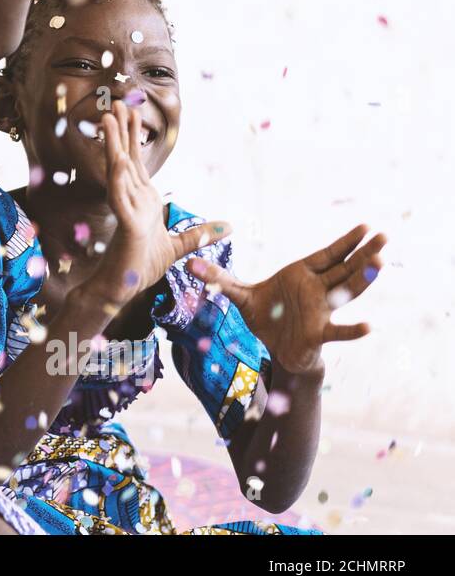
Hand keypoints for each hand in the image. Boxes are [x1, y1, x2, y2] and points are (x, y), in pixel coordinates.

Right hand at [88, 101, 229, 307]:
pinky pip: (120, 198)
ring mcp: (125, 209)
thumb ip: (199, 234)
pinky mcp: (124, 224)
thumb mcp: (179, 246)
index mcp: (140, 199)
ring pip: (118, 170)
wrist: (123, 288)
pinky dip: (118, 179)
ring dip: (113, 144)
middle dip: (121, 130)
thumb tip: (229, 226)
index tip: (130, 112)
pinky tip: (117, 160)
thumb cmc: (142, 265)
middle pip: (125, 157)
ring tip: (108, 118)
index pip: (135, 162)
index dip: (131, 136)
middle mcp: (130, 198)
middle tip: (116, 103)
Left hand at [188, 225, 386, 374]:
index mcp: (303, 275)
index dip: (347, 242)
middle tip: (386, 237)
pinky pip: (338, 331)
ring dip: (364, 279)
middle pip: (345, 269)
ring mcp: (322, 311)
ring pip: (347, 293)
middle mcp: (318, 290)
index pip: (329, 255)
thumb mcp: (239, 295)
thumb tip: (189, 264)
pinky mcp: (320, 333)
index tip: (366, 228)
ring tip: (381, 264)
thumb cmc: (265, 316)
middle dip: (365, 254)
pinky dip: (352, 330)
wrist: (275, 348)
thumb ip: (218, 278)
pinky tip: (368, 327)